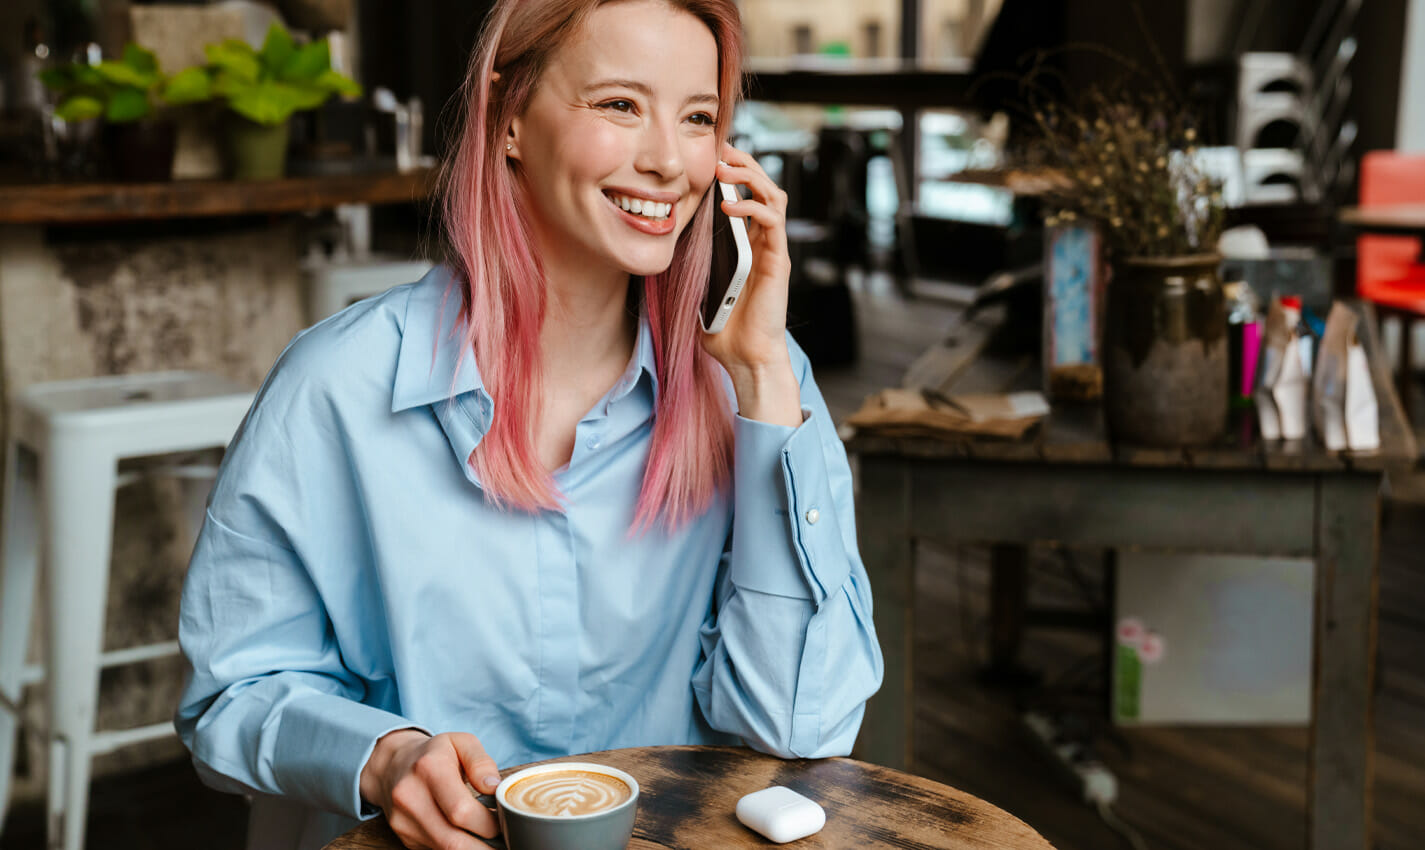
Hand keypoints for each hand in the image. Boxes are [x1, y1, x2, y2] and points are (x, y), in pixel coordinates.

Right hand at [360, 729, 502, 849]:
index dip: (489, 823)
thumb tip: (495, 788)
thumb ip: (481, 762)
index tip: (504, 820)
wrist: (393, 766)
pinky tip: (470, 839)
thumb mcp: (462, 743)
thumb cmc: (436, 754)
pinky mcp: (405, 838)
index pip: (462, 811)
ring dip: (474, 849)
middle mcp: (410, 798)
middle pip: (453, 841)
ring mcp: (404, 822)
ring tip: (491, 840)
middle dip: (485, 845)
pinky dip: (458, 849)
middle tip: (504, 838)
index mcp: (429, 769)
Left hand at [702, 143, 801, 426]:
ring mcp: (772, 249)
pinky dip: (752, 207)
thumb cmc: (721, 328)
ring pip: (772, 195)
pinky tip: (729, 205)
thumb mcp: (694, 284)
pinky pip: (772, 221)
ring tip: (725, 168)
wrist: (746, 357)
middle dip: (742, 163)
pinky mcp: (777, 260)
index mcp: (744, 243)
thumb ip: (686, 262)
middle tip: (718, 150)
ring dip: (750, 175)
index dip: (729, 171)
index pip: (743, 194)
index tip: (705, 155)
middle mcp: (762, 241)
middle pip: (762, 185)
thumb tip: (655, 243)